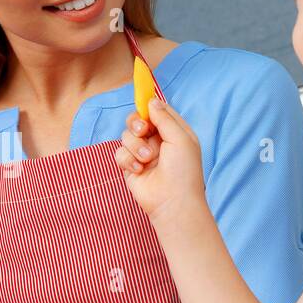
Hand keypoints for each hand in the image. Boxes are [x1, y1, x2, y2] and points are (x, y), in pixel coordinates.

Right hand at [116, 98, 207, 227]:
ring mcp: (143, 153)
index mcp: (173, 131)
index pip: (158, 111)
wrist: (172, 203)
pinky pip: (119, 153)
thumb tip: (151, 100)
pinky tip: (139, 170)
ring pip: (126, 136)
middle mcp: (158, 141)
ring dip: (135, 146)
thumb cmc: (183, 172)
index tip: (142, 102)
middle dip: (137, 124)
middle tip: (142, 131)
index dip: (149, 106)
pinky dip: (128, 160)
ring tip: (147, 160)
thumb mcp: (180, 138)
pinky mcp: (130, 166)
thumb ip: (164, 118)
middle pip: (137, 120)